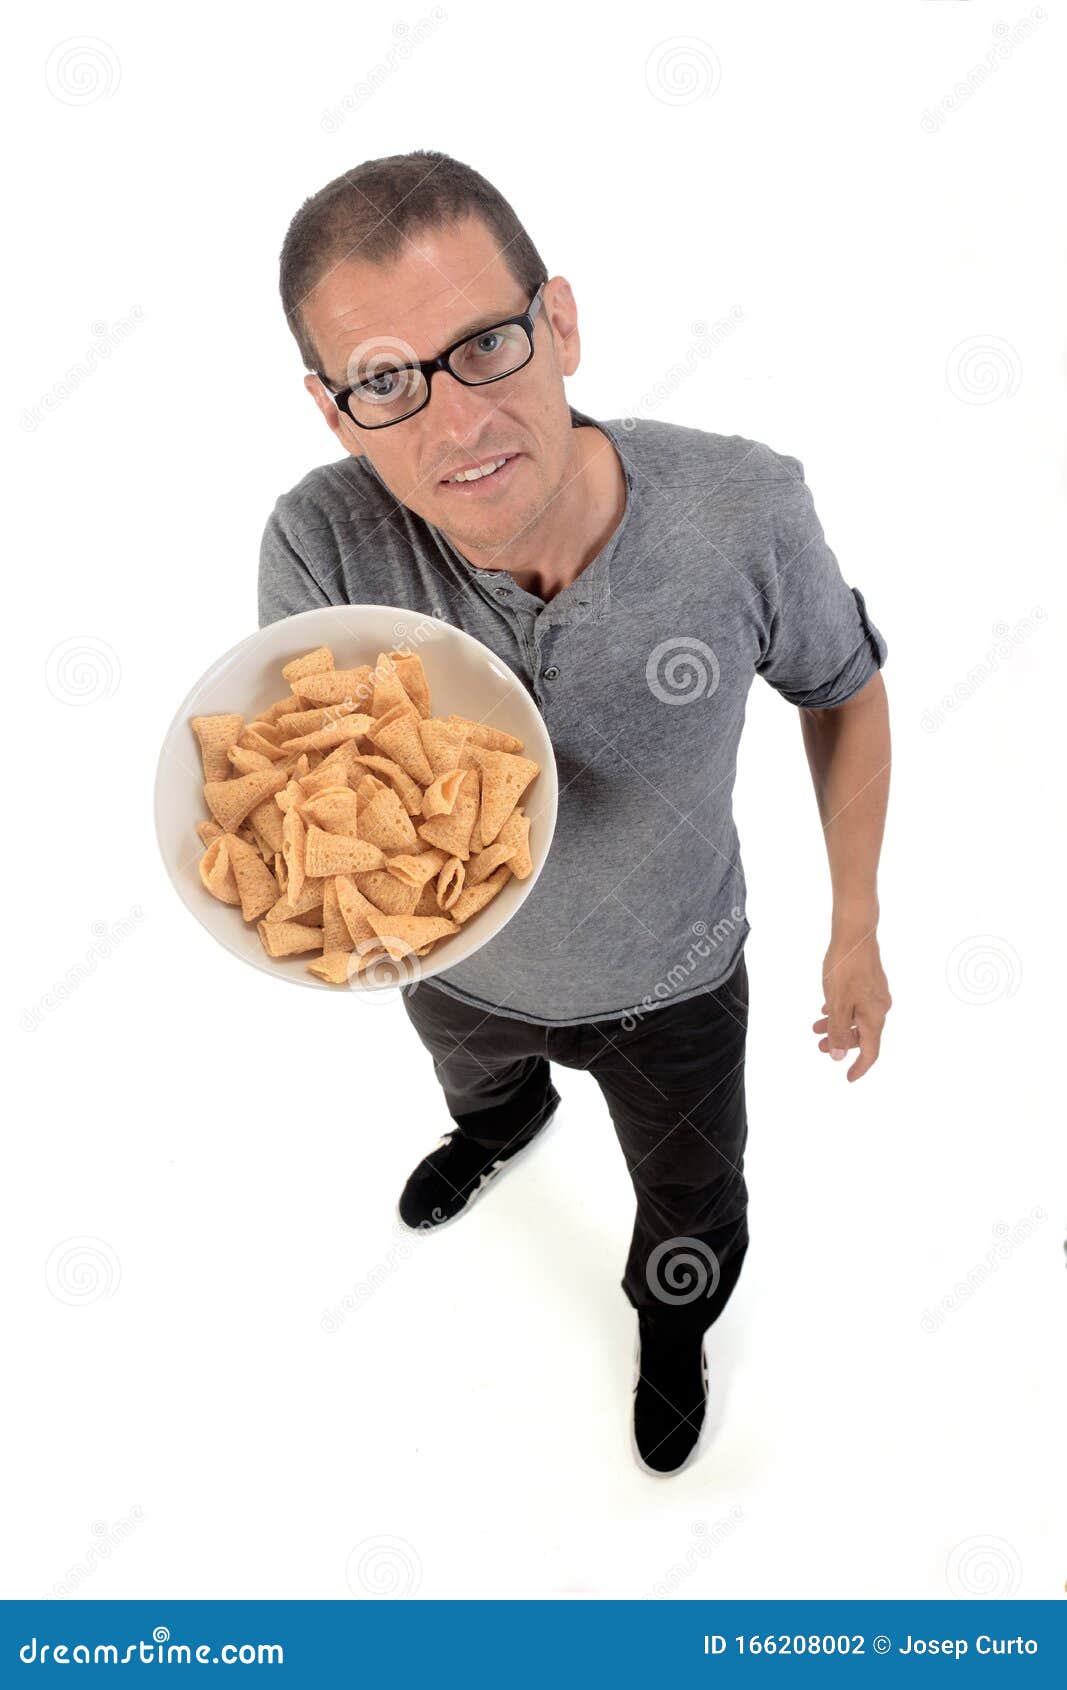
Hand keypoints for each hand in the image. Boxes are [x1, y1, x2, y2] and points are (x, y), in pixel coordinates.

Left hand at [812, 927, 890, 1081]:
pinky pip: (857, 1005)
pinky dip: (842, 1012)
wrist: (855, 934)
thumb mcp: (837, 1004)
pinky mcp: (870, 983)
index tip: (848, 1078)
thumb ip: (839, 1030)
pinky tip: (825, 1010)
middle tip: (820, 1047)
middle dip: (841, 1043)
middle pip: (862, 1035)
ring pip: (857, 1019)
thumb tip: (840, 1056)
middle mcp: (880, 1008)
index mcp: (874, 1017)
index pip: (870, 1051)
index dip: (860, 1067)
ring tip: (816, 1027)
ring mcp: (876, 995)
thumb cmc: (845, 969)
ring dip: (838, 1026)